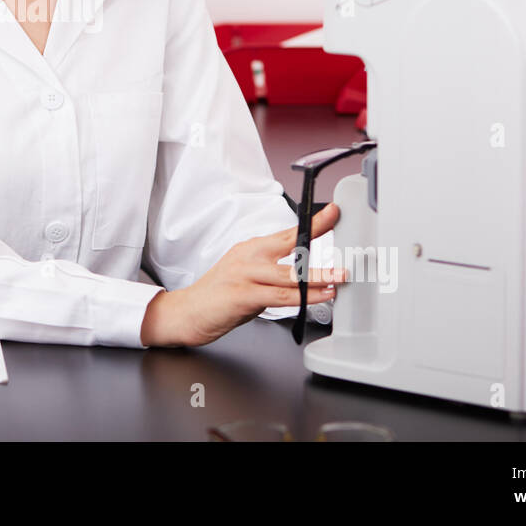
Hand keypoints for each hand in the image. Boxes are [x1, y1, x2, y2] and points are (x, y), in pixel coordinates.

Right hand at [140, 202, 345, 347]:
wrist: (186, 313)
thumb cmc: (218, 297)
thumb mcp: (247, 277)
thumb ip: (272, 275)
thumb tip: (303, 278)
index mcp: (250, 249)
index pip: (286, 233)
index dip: (310, 222)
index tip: (331, 212)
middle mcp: (248, 257)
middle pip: (288, 243)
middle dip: (315, 232)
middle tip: (337, 224)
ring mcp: (244, 275)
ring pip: (288, 274)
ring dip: (317, 276)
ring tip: (339, 277)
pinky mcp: (242, 296)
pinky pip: (279, 297)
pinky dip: (302, 297)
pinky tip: (318, 297)